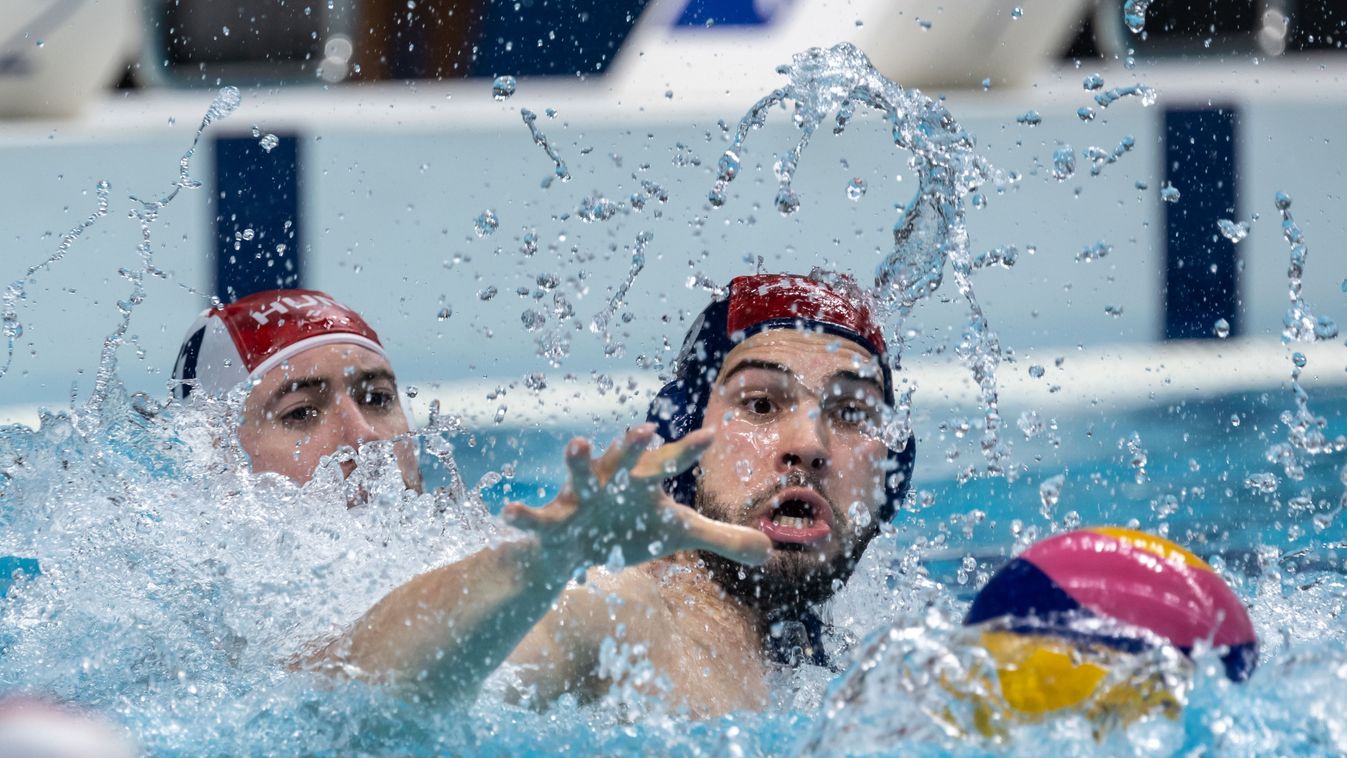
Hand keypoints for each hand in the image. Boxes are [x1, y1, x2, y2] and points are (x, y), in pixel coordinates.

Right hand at [502, 424, 770, 573]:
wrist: (579, 543)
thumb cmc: (632, 527)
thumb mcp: (678, 533)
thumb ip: (723, 538)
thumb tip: (770, 550)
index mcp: (645, 482)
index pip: (672, 463)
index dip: (691, 451)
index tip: (712, 435)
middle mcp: (614, 482)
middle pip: (626, 461)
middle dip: (633, 445)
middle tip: (646, 428)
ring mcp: (582, 499)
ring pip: (580, 477)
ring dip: (579, 461)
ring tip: (577, 443)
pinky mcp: (557, 522)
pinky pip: (538, 520)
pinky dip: (524, 517)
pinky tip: (506, 513)